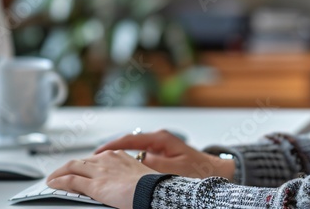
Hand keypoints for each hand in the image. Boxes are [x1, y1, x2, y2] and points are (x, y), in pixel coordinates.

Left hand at [47, 150, 152, 208]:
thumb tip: (124, 183)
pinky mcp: (93, 185)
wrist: (152, 191)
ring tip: (52, 179)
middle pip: (80, 161)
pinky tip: (52, 184)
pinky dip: (59, 181)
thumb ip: (126, 175)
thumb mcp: (138, 175)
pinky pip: (70, 181)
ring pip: (71, 167)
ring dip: (59, 173)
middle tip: (60, 173)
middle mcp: (106, 159)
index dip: (83, 164)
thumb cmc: (151, 187)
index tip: (78, 168)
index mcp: (118, 156)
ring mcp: (98, 171)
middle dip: (68, 167)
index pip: (94, 158)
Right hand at [95, 129, 234, 179]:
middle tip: (92, 160)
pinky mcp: (160, 154)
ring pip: (132, 151)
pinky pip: (138, 157)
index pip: (129, 139)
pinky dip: (127, 163)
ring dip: (117, 158)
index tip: (97, 152)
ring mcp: (158, 146)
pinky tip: (120, 172)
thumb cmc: (200, 170)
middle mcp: (157, 139)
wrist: (216, 171)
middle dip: (109, 151)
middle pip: (127, 143)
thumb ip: (156, 165)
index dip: (111, 145)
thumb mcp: (176, 169)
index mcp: (160, 138)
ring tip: (101, 166)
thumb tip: (138, 162)